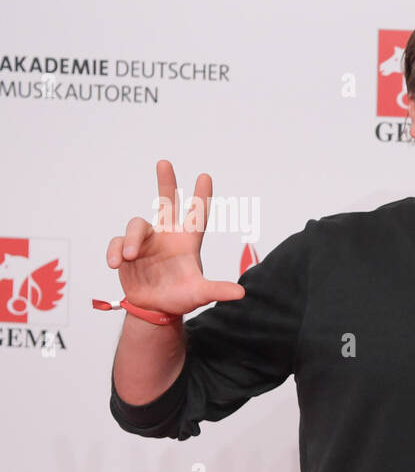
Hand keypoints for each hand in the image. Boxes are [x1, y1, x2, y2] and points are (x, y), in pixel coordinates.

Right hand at [105, 160, 244, 315]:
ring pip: (137, 225)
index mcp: (187, 242)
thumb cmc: (180, 297)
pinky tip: (115, 263)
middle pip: (166, 202)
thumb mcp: (200, 294)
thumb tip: (241, 293)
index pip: (197, 215)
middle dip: (166, 182)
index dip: (201, 196)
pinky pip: (118, 242)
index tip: (205, 176)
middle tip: (165, 163)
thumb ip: (217, 291)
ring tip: (130, 257)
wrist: (155, 309)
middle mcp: (167, 236)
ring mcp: (145, 241)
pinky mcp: (126, 250)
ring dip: (131, 239)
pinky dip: (115, 251)